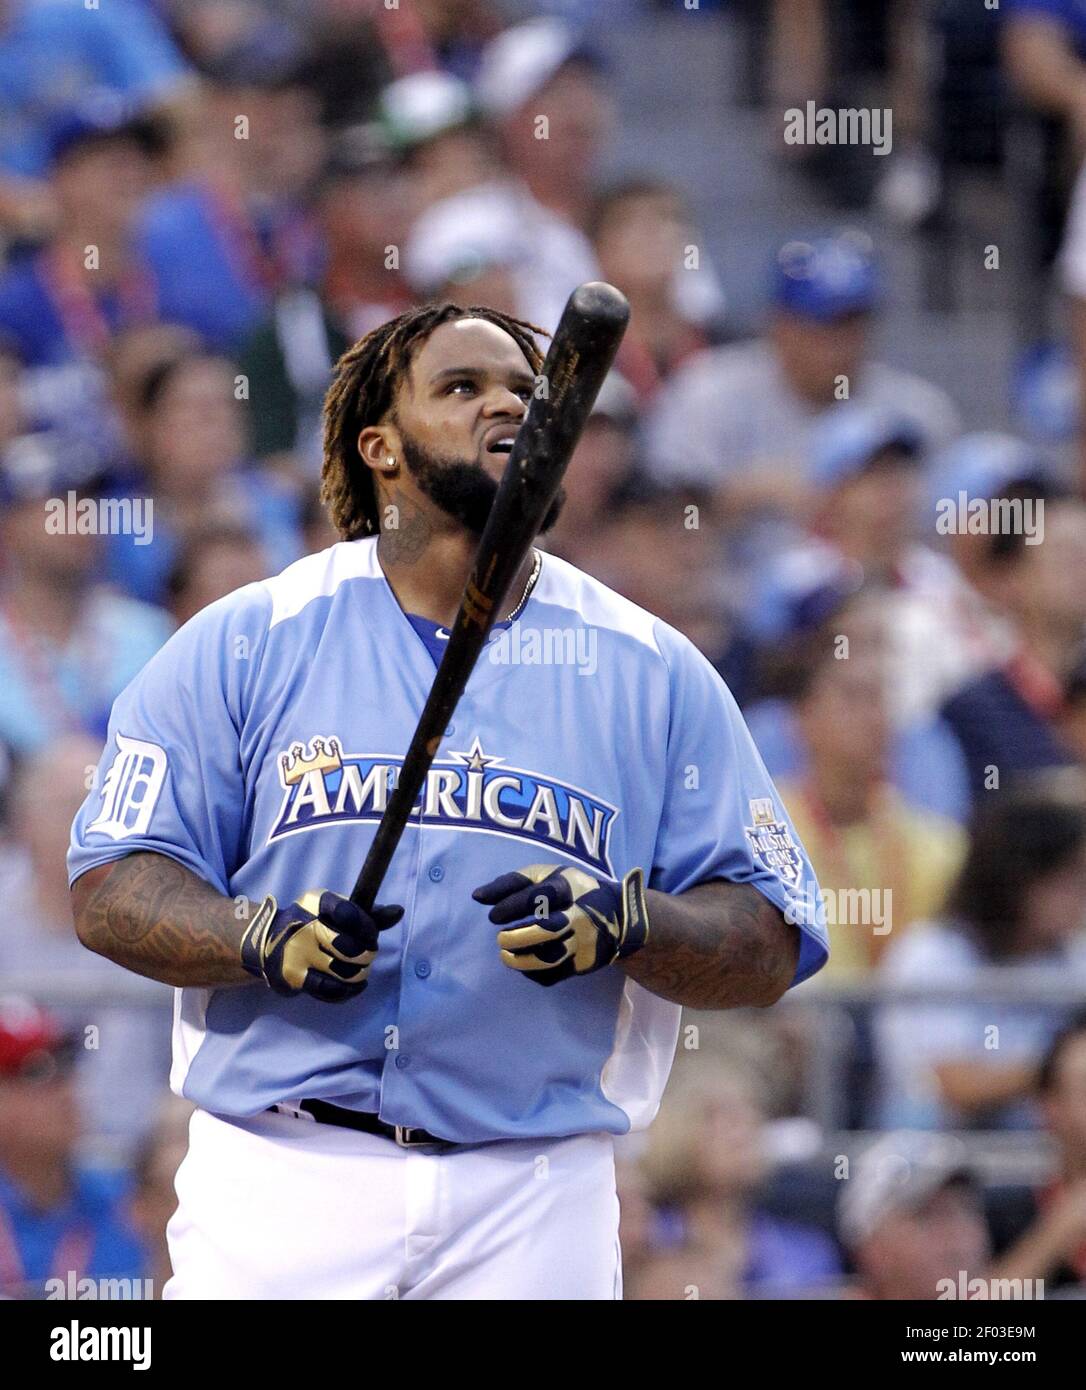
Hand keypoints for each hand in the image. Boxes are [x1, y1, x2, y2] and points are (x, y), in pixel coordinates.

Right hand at [240, 890, 402, 1001]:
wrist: (268, 942)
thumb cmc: (314, 924)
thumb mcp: (337, 912)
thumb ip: (368, 914)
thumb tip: (398, 912)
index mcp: (317, 902)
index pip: (347, 912)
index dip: (367, 926)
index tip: (371, 934)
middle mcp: (304, 925)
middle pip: (350, 946)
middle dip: (367, 952)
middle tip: (367, 953)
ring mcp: (298, 952)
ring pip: (344, 971)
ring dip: (360, 972)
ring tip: (361, 969)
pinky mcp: (294, 976)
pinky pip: (330, 989)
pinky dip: (349, 989)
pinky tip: (355, 984)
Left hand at [472, 864, 649, 986]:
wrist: (618, 915)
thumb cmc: (570, 891)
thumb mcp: (546, 876)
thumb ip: (511, 883)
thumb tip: (476, 897)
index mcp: (569, 888)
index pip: (539, 897)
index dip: (512, 906)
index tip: (493, 916)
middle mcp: (580, 915)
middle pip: (547, 930)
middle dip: (517, 937)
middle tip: (501, 938)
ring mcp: (584, 942)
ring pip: (550, 957)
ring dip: (522, 961)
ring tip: (506, 955)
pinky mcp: (584, 963)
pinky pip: (554, 975)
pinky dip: (533, 973)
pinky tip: (524, 964)